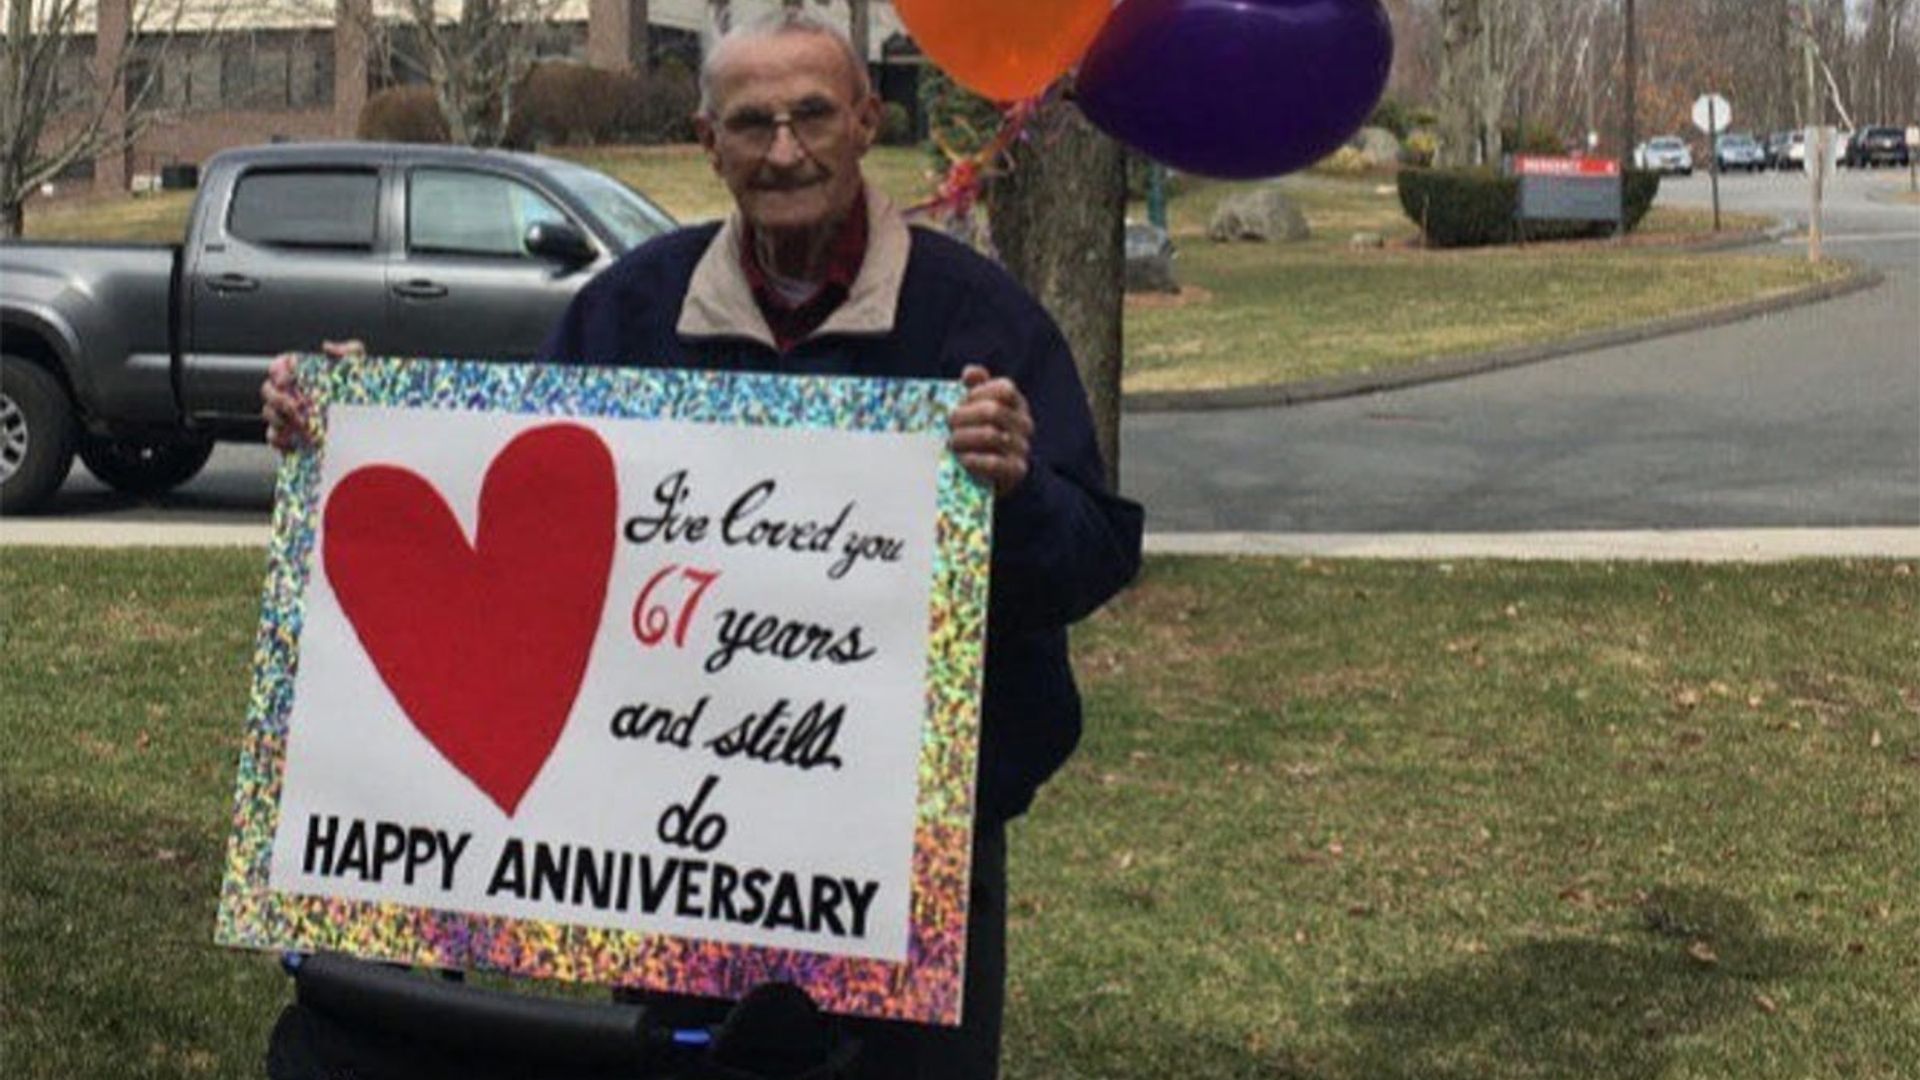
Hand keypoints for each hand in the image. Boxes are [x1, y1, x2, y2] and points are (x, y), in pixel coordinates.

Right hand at [261, 339, 362, 450]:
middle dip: (278, 397)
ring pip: (268, 413)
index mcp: (303, 375)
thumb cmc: (361, 395)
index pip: (279, 366)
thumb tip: (328, 347)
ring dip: (278, 418)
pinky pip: (273, 436)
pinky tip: (294, 440)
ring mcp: (287, 415)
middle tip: (295, 406)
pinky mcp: (289, 436)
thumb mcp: (360, 369)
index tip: (286, 378)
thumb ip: (349, 352)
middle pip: (268, 390)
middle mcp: (291, 393)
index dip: (277, 369)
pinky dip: (279, 438)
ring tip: (300, 424)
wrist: (370, 428)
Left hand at [948, 365, 1032, 496]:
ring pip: (991, 435)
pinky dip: (974, 460)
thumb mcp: (976, 408)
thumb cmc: (978, 435)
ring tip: (950, 442)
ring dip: (965, 438)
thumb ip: (975, 387)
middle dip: (965, 416)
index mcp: (1017, 404)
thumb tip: (969, 372)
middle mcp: (1024, 424)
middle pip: (994, 411)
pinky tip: (962, 460)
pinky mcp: (1016, 471)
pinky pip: (995, 463)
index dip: (980, 392)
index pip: (1005, 389)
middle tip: (948, 423)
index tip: (962, 400)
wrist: (988, 476)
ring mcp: (1022, 447)